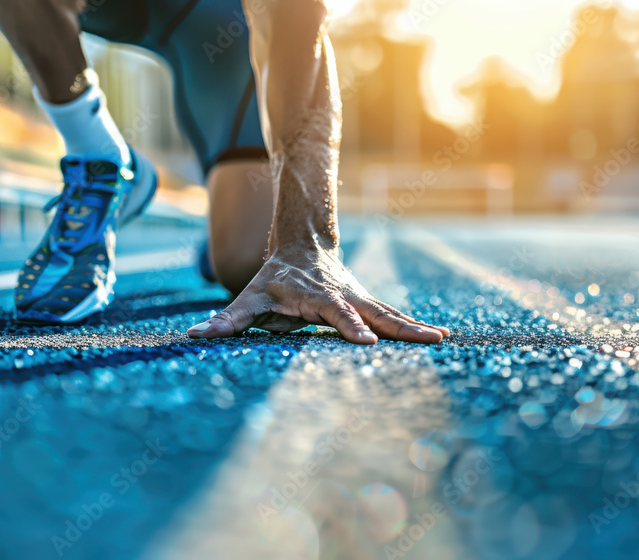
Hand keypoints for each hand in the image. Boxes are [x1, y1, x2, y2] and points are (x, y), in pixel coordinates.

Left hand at [187, 246, 449, 344]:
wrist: (303, 245)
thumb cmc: (274, 276)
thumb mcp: (249, 295)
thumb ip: (228, 319)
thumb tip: (196, 334)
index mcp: (317, 295)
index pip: (336, 312)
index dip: (350, 325)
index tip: (367, 340)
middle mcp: (344, 296)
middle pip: (374, 312)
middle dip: (398, 327)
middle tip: (425, 340)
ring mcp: (360, 298)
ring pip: (390, 314)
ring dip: (414, 327)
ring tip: (441, 339)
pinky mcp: (368, 304)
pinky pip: (393, 317)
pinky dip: (414, 327)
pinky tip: (439, 337)